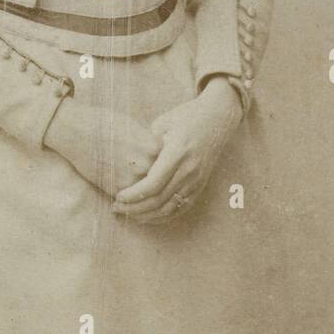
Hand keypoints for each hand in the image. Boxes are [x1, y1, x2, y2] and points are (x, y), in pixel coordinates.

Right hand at [43, 99, 161, 197]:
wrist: (77, 131)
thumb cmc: (105, 123)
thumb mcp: (135, 128)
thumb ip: (150, 144)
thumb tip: (160, 157)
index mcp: (154, 147)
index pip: (170, 162)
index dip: (167, 164)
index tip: (164, 164)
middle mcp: (147, 165)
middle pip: (162, 179)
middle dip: (159, 180)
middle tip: (157, 182)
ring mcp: (132, 179)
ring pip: (148, 192)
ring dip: (146, 194)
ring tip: (143, 192)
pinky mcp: (117, 189)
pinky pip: (131, 199)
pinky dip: (131, 199)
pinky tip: (128, 195)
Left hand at [111, 78, 241, 223]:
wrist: (217, 118)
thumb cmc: (185, 116)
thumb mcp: (163, 124)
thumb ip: (146, 145)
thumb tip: (127, 164)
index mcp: (177, 152)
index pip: (153, 184)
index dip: (133, 195)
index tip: (117, 196)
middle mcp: (189, 170)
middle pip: (159, 200)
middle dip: (134, 208)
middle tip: (116, 208)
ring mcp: (197, 180)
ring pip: (169, 209)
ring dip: (146, 215)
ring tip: (127, 214)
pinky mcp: (200, 186)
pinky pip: (181, 208)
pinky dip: (163, 216)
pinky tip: (147, 216)